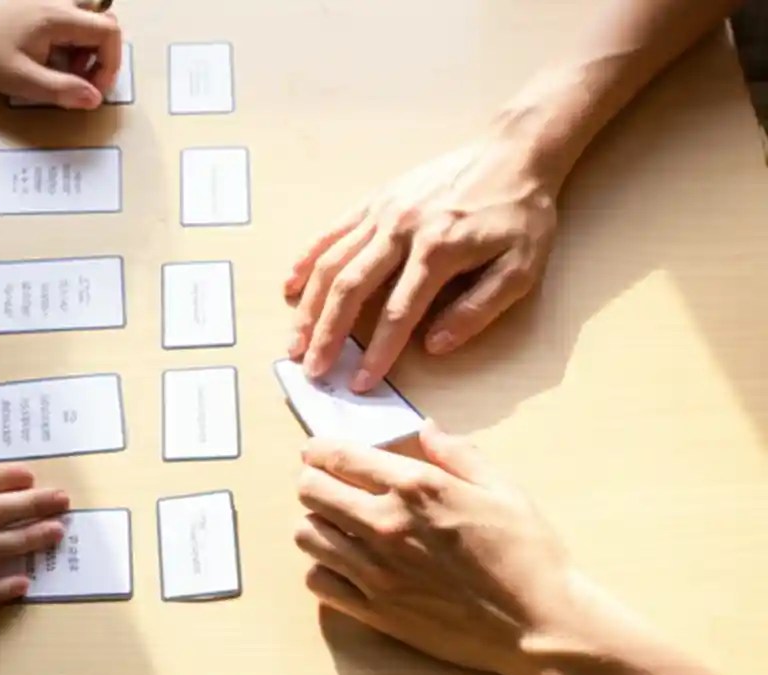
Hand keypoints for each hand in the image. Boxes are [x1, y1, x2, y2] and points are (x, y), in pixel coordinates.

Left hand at [0, 0, 121, 109]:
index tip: (96, 88)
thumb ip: (62, 90)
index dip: (111, 63)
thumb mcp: (22, 80)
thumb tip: (94, 99)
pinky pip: (67, 16)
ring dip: (86, 46)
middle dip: (101, 54)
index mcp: (59, 17)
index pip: (109, 32)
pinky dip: (69, 38)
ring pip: (86, 18)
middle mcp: (57, 1)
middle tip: (81, 79)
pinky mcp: (34, 4)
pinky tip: (48, 57)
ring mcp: (46, 0)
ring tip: (64, 70)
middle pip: (102, 22)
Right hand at [284, 139, 557, 391]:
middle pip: (352, 289)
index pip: (399, 313)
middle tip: (311, 368)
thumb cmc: (520, 215)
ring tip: (295, 339)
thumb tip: (434, 345)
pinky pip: (333, 232)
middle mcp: (402, 230)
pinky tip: (292, 284)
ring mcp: (383, 212)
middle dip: (327, 334)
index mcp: (438, 251)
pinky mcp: (375, 200)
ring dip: (309, 305)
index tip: (361, 382)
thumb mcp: (520, 268)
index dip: (377, 352)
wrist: (514, 153)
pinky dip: (308, 259)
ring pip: (333, 263)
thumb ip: (478, 309)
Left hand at [293, 422, 579, 674]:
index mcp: (416, 488)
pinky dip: (324, 570)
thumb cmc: (528, 554)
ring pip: (305, 535)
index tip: (318, 452)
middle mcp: (386, 525)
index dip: (319, 450)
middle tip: (328, 486)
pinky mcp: (375, 610)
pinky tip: (345, 566)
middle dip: (313, 481)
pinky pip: (318, 582)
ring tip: (336, 526)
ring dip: (316, 524)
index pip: (337, 456)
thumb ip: (457, 453)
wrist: (542, 625)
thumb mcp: (502, 489)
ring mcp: (376, 570)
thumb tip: (426, 427)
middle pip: (309, 490)